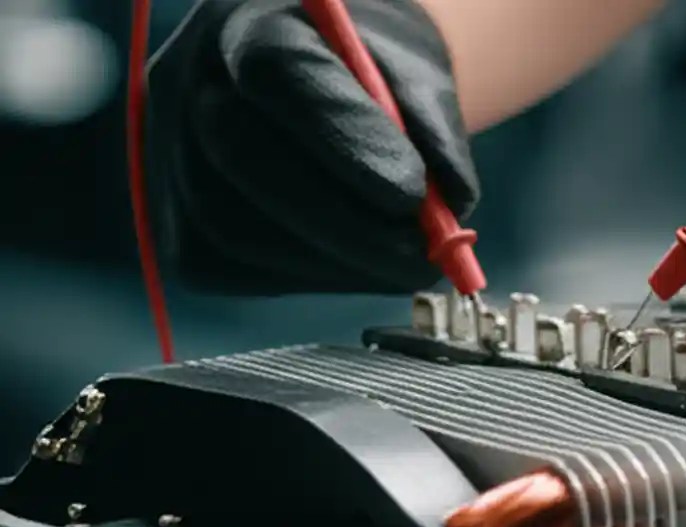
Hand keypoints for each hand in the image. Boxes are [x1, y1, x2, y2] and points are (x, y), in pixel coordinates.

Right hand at [146, 0, 477, 293]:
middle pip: (241, 155)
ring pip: (235, 228)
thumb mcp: (419, 79)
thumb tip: (451, 207)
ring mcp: (169, 159)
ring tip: (405, 263)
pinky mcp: (180, 232)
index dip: (346, 139)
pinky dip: (313, 278)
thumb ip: (435, 131)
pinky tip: (359, 265)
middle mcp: (188, 84)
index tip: (412, 194)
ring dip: (336, 262)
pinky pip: (237, 267)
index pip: (280, 72)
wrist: (336, 96)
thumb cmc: (380, 80)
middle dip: (342, 223)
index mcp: (249, 21)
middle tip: (420, 257)